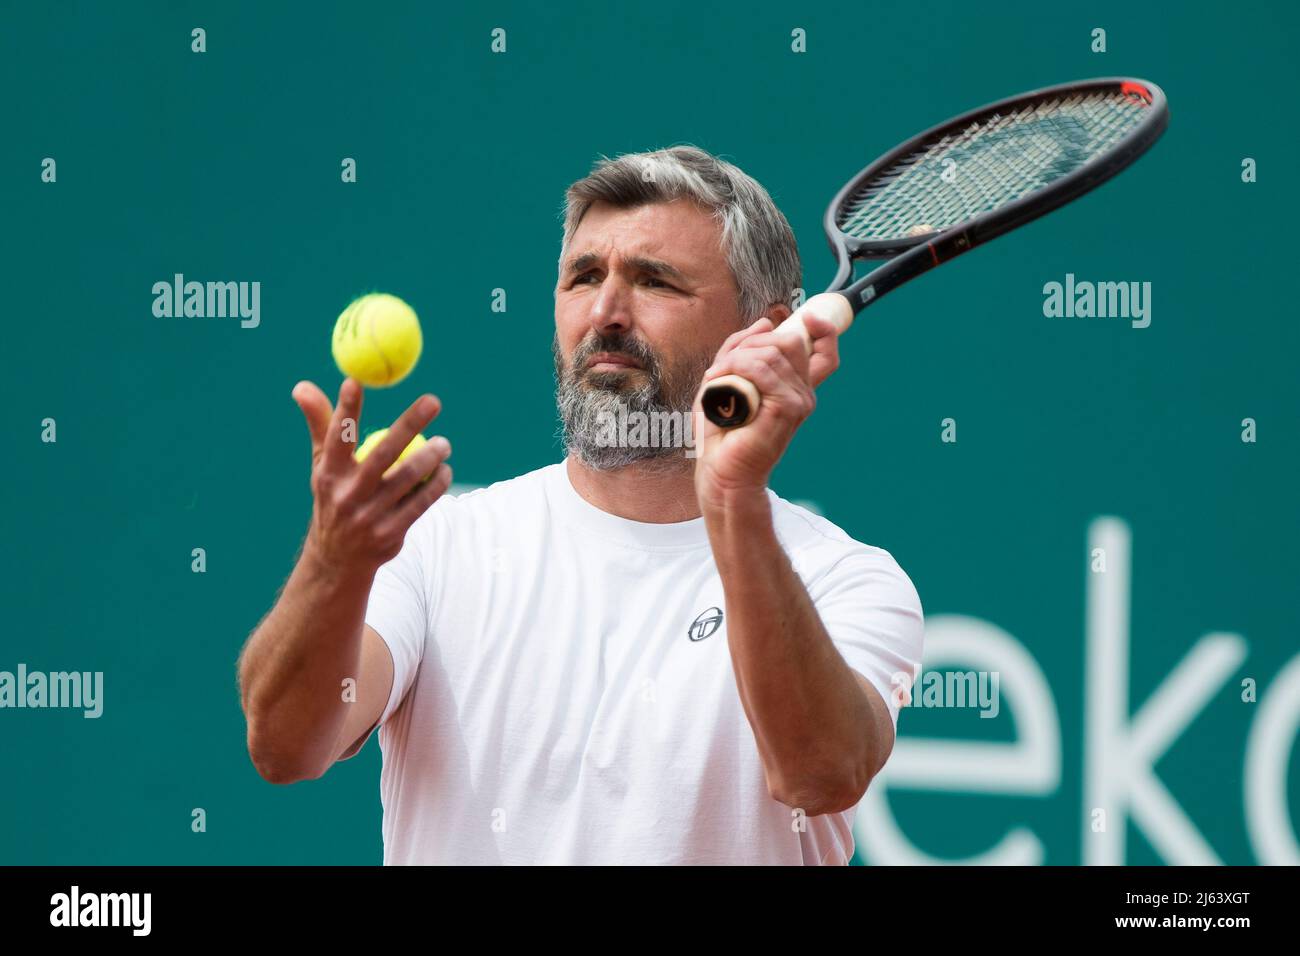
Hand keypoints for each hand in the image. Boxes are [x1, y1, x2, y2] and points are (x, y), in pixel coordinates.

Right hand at [292, 378, 452, 571]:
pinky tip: (445, 471)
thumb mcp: (323, 466)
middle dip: (410, 423)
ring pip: (408, 478)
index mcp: (329, 473)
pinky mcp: (390, 533)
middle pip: (384, 452)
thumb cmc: (334, 497)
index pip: (337, 436)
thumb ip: (321, 425)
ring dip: (431, 457)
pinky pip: (420, 503)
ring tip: (444, 444)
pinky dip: (436, 485)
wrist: (338, 559)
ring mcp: (369, 515)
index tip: (354, 380)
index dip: (344, 409)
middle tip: (433, 401)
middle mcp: (347, 493)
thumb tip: (301, 385)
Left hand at [693, 311, 840, 509]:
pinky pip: (762, 369)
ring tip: (716, 378)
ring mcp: (799, 401)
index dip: (822, 329)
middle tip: (725, 365)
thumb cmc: (723, 432)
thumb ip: (742, 349)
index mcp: (795, 387)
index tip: (806, 317)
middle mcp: (803, 393)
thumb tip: (765, 324)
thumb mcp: (727, 379)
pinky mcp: (787, 408)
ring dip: (735, 358)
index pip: (824, 352)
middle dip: (752, 342)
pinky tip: (719, 382)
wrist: (722, 471)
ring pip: (772, 352)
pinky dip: (734, 368)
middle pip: (791, 340)